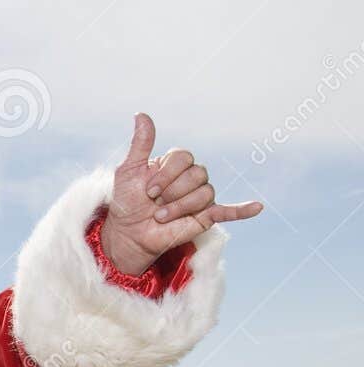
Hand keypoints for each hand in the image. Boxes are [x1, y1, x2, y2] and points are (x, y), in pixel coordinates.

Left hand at [101, 113, 263, 275]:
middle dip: (172, 191)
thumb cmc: (127, 201)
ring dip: (179, 207)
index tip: (148, 190)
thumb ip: (141, 144)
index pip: (184, 157)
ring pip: (204, 193)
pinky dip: (242, 210)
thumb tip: (141, 114)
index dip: (166, 174)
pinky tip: (257, 207)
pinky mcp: (205, 217)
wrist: (127, 233)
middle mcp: (191, 177)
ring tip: (161, 217)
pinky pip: (228, 211)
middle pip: (197, 174)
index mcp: (176, 164)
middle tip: (155, 203)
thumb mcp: (129, 171)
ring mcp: (200, 197)